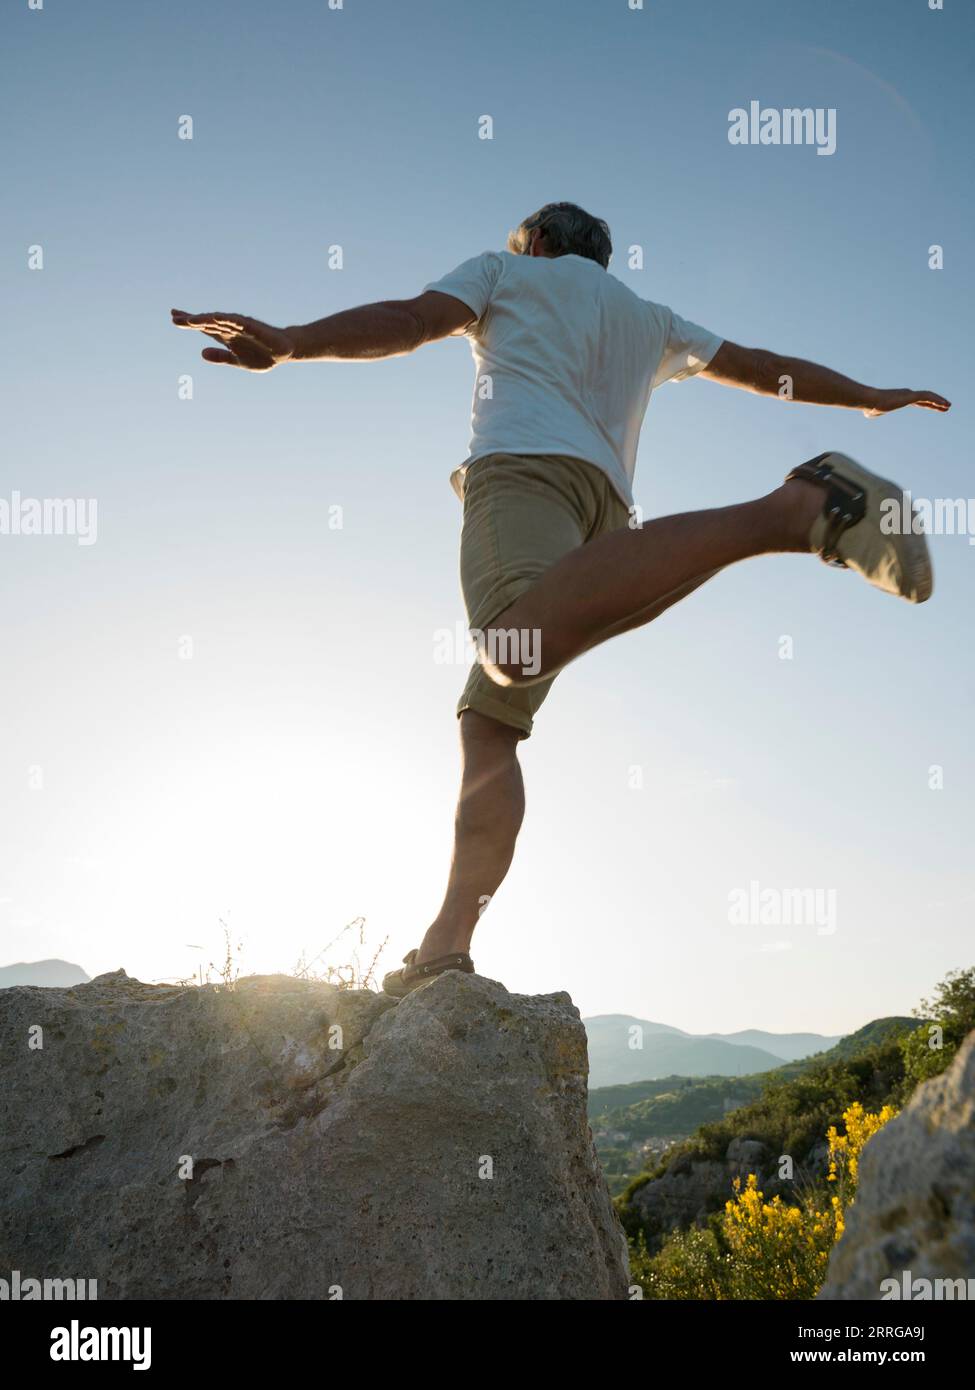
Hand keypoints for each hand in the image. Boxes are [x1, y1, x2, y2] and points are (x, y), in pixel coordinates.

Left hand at [171, 309, 294, 370]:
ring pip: (219, 321)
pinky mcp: (252, 327)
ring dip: (204, 319)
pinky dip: (226, 319)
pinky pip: (237, 322)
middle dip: (191, 320)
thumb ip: (220, 356)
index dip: (189, 323)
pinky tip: (215, 317)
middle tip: (174, 316)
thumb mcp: (237, 360)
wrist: (284, 352)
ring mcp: (240, 326)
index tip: (174, 319)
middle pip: (207, 322)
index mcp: (226, 336)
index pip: (204, 327)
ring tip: (189, 319)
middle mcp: (230, 328)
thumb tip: (201, 353)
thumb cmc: (261, 355)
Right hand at [863, 388, 951, 417]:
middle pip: (926, 398)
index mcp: (901, 398)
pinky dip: (936, 400)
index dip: (928, 404)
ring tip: (948, 406)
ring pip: (929, 397)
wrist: (869, 401)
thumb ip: (875, 411)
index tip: (936, 407)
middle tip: (946, 406)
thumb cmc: (869, 406)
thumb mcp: (872, 411)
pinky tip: (944, 405)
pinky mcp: (910, 396)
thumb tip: (869, 412)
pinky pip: (927, 397)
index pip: (918, 401)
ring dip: (939, 401)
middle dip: (937, 402)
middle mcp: (907, 394)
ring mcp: (909, 394)